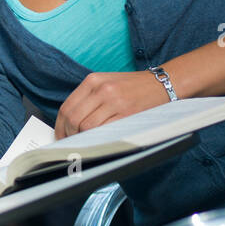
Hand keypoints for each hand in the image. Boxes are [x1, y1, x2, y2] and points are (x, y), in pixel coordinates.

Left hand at [55, 71, 169, 138]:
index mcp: (93, 81)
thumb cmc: (134, 87)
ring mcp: (115, 101)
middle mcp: (101, 89)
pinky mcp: (128, 113)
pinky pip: (105, 130)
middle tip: (71, 144)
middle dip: (69, 135)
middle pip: (73, 118)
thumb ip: (88, 98)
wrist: (165, 83)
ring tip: (85, 144)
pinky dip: (98, 138)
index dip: (60, 126)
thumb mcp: (107, 84)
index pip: (66, 107)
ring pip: (87, 126)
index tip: (60, 137)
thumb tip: (70, 123)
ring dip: (83, 139)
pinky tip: (99, 141)